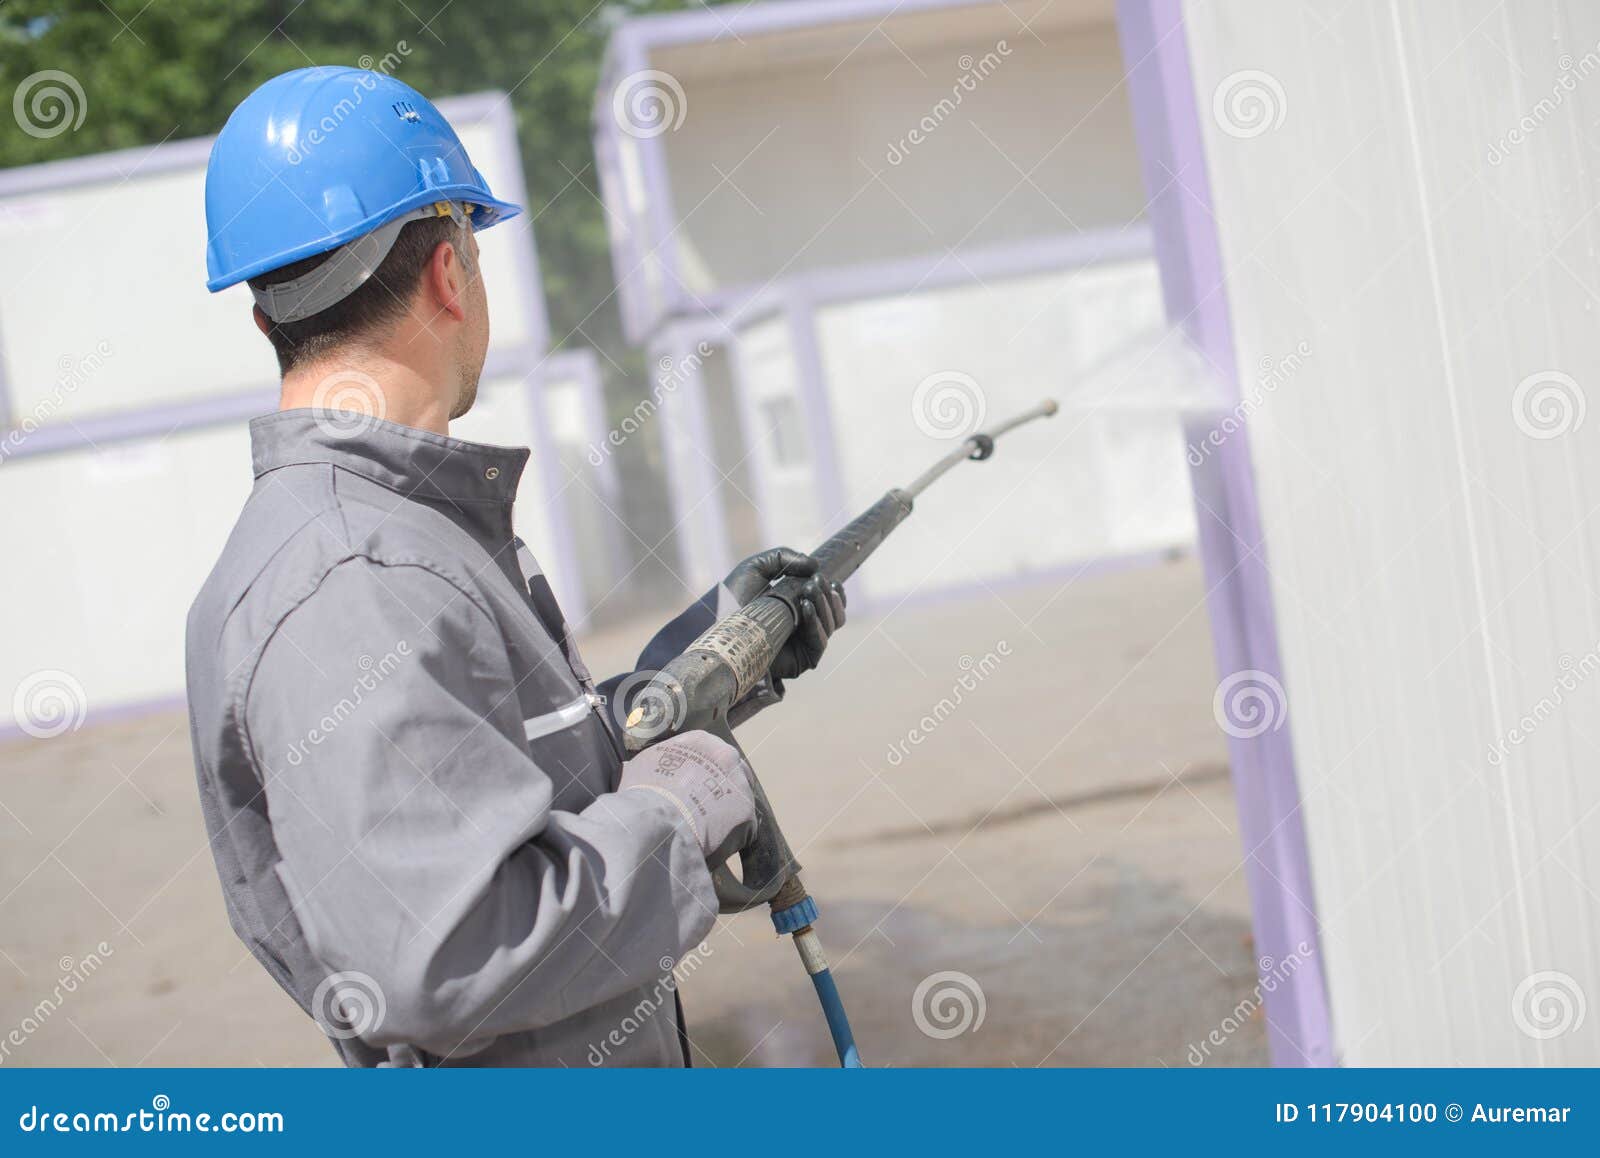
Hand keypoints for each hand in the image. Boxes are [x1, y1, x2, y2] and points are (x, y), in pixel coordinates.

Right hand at [618, 730, 756, 865]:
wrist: (657, 821)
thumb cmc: (643, 792)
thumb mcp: (640, 768)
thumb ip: (652, 766)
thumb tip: (640, 772)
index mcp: (701, 742)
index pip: (709, 754)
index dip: (701, 774)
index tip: (693, 789)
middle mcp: (727, 757)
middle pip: (730, 774)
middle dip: (720, 791)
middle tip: (703, 811)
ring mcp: (741, 786)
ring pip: (738, 802)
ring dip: (726, 816)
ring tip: (707, 833)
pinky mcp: (748, 815)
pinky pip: (742, 830)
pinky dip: (730, 840)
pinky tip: (713, 847)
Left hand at [721, 547, 846, 680]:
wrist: (717, 625)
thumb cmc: (732, 598)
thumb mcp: (756, 568)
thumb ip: (784, 558)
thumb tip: (815, 565)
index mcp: (797, 608)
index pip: (830, 602)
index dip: (835, 591)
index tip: (829, 578)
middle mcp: (804, 627)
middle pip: (837, 612)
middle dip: (830, 594)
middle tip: (816, 581)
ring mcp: (804, 644)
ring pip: (833, 624)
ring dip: (825, 604)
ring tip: (809, 590)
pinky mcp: (801, 660)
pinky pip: (820, 642)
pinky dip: (817, 622)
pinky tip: (804, 607)